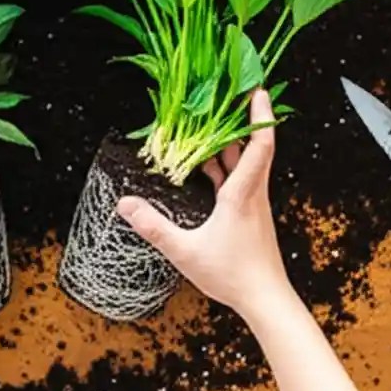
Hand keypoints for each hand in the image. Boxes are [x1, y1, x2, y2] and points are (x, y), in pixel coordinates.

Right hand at [117, 90, 293, 319]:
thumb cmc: (233, 275)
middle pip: (254, 147)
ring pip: (247, 164)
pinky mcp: (252, 216)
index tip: (257, 90)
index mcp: (242, 194)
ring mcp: (255, 205)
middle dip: (243, 118)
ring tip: (211, 126)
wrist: (266, 300)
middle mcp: (253, 194)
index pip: (259, 145)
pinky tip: (207, 169)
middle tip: (230, 95)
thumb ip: (154, 226)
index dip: (260, 115)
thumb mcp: (185, 251)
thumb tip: (125, 205)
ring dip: (231, 144)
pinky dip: (226, 168)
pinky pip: (241, 181)